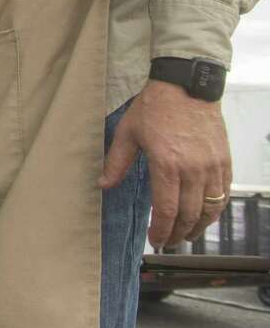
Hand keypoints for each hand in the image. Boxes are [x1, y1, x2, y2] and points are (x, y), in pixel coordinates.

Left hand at [99, 79, 231, 248]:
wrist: (186, 85)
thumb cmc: (154, 107)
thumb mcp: (128, 132)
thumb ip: (117, 162)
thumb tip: (103, 185)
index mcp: (166, 164)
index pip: (167, 209)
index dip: (162, 230)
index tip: (155, 240)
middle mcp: (193, 169)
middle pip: (189, 214)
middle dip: (178, 234)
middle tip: (168, 242)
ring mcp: (212, 166)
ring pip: (209, 209)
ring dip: (198, 227)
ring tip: (186, 235)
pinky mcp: (224, 161)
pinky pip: (223, 194)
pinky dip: (215, 210)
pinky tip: (205, 216)